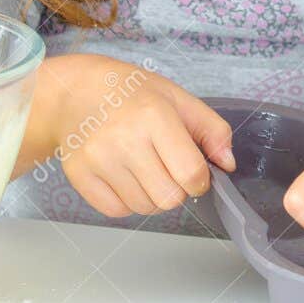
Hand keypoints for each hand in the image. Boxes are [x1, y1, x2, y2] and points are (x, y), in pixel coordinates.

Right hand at [40, 54, 235, 217]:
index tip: (196, 174)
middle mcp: (123, 139)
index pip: (190, 173)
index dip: (201, 181)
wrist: (75, 91)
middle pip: (169, 198)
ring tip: (144, 168)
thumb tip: (228, 164)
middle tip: (168, 168)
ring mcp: (97, 160)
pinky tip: (124, 176)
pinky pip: (117, 211)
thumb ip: (212, 130)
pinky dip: (127, 201)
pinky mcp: (78, 176)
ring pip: (144, 208)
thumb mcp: (178, 98)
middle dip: (177, 189)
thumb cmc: (131, 94)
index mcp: (154, 116)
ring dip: (152, 196)